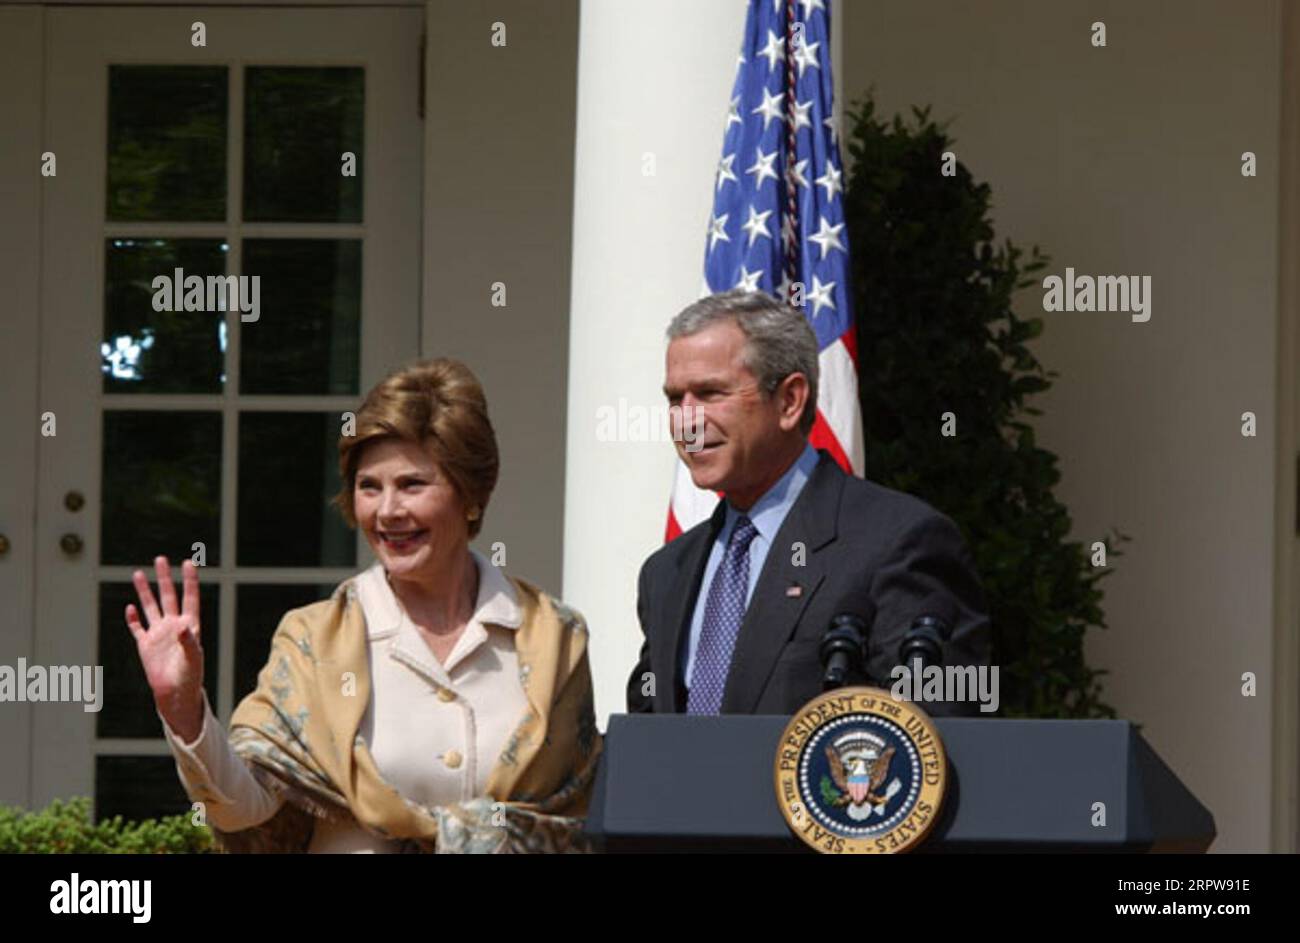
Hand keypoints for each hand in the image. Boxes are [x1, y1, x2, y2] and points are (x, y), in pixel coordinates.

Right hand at [125, 556, 204, 742]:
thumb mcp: (194, 658)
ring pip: (150, 607)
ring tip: (138, 573)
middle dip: (164, 578)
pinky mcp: (145, 645)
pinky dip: (133, 618)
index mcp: (190, 626)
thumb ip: (189, 641)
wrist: (175, 694)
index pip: (190, 598)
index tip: (188, 563)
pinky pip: (137, 627)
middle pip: (168, 596)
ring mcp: (159, 634)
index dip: (189, 580)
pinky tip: (130, 606)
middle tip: (160, 559)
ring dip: (144, 592)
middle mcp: (174, 626)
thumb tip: (182, 626)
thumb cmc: (190, 677)